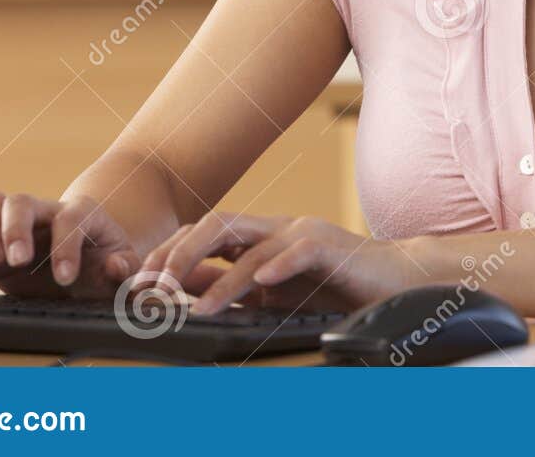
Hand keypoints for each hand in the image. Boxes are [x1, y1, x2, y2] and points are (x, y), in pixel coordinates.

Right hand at [0, 191, 141, 298]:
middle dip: (16, 229)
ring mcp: (20, 224)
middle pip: (23, 201)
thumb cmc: (104, 269)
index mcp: (84, 214)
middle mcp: (48, 212)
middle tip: (19, 260)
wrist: (84, 275)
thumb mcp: (121, 270)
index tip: (65, 278)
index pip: (71, 218)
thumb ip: (124, 269)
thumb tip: (114, 265)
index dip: (66, 245)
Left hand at [139, 211, 412, 316]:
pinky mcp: (331, 248)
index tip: (139, 284)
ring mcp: (304, 233)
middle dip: (179, 254)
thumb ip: (234, 287)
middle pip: (217, 226)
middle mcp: (277, 228)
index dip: (168, 255)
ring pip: (251, 244)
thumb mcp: (274, 291)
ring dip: (220, 278)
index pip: (203, 235)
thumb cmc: (336, 286)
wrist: (394, 279)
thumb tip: (184, 293)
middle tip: (154, 288)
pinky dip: (278, 265)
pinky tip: (263, 283)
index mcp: (260, 236)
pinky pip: (300, 252)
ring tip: (198, 308)